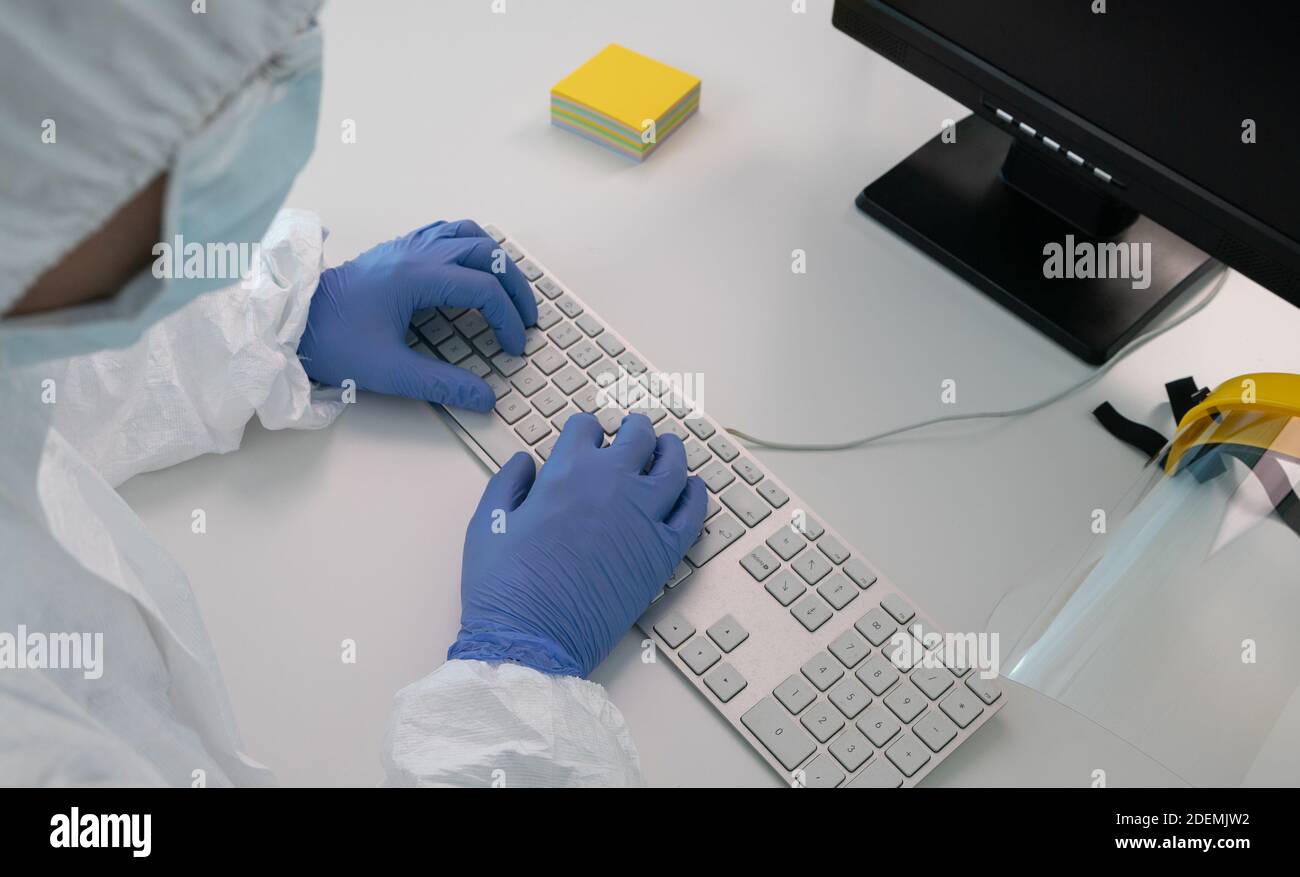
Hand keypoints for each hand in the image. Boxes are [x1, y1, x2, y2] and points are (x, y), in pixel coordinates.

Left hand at [298, 219, 536, 410]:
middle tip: (526, 318)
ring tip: (507, 290)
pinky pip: (445, 232)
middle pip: (485, 252)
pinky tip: (471, 271)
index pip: (483, 287)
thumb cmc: (334, 342)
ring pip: (467, 233)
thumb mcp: (390, 372)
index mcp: (415, 276)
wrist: (291, 322)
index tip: (513, 348)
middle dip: (514, 285)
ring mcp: (405, 246)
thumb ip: (443, 385)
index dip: (508, 319)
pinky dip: (469, 246)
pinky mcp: (397, 250)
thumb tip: (485, 398)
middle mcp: (415, 252)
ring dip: (495, 259)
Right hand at [449, 412, 707, 676]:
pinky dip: (696, 496)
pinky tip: (693, 489)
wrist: (532, 638)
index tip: (588, 435)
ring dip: (670, 451)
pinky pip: (693, 513)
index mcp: (568, 472)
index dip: (586, 429)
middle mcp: (612, 484)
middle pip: (638, 436)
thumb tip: (526, 461)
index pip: (586, 427)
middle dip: (635, 428)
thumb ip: (508, 482)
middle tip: (635, 431)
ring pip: (674, 465)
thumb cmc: (505, 584)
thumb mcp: (488, 522)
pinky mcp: (663, 552)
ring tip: (667, 449)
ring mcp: (644, 517)